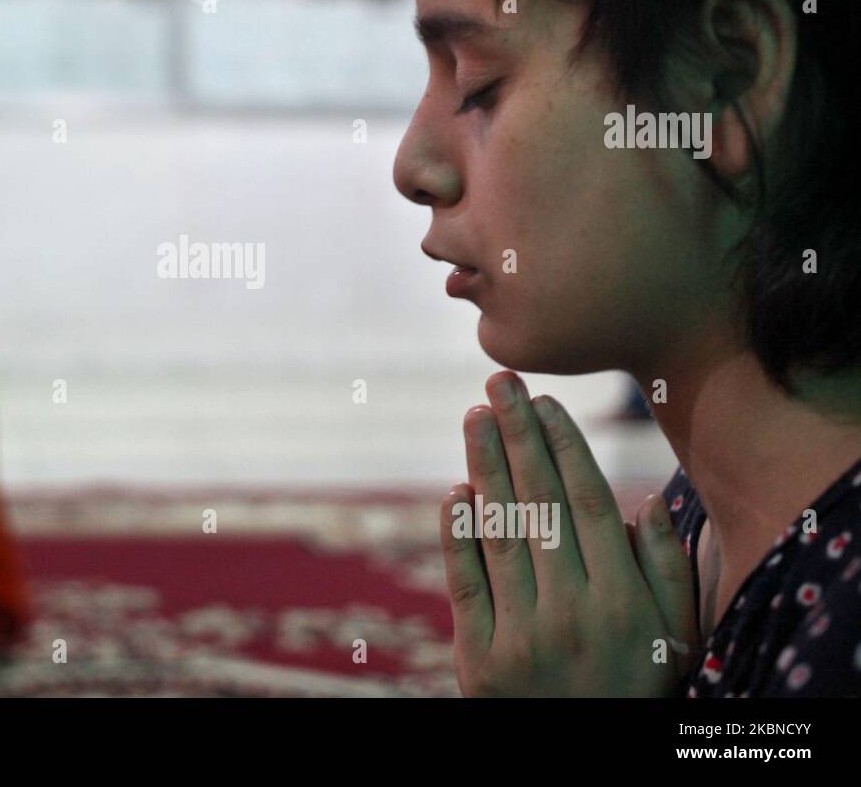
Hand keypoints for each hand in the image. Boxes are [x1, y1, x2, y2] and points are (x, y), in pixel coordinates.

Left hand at [440, 371, 698, 695]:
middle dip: (517, 434)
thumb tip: (645, 500)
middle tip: (499, 383)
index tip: (545, 402)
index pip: (586, 502)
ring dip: (484, 467)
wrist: (584, 766)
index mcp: (623, 602)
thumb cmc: (638, 693)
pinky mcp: (478, 659)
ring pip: (499, 532)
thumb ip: (667, 572)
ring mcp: (522, 636)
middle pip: (538, 503)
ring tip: (475, 417)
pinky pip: (465, 583)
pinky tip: (455, 491)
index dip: (564, 446)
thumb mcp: (676, 642)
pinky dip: (457, 534)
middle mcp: (572, 612)